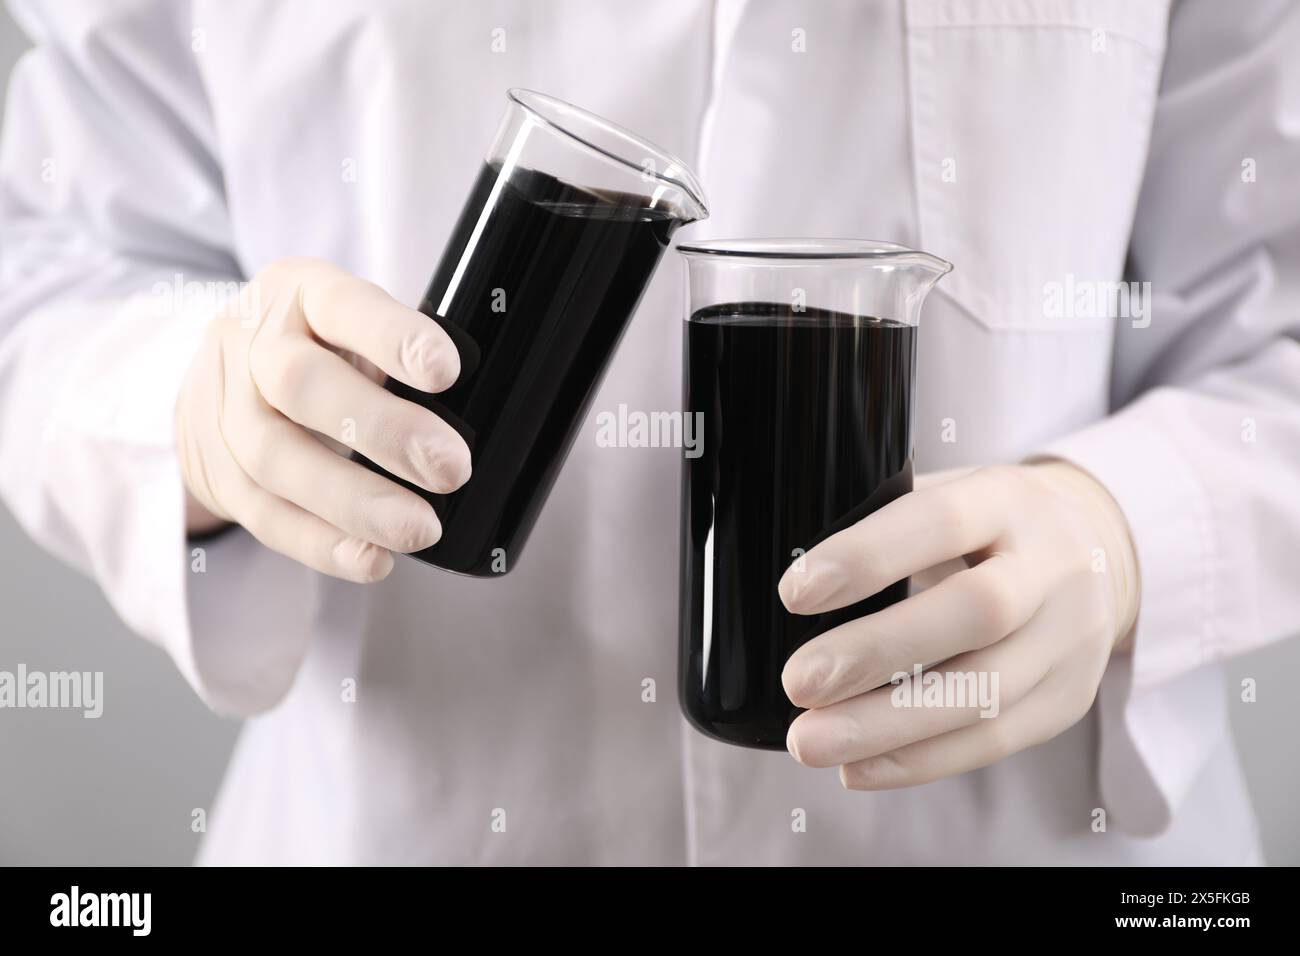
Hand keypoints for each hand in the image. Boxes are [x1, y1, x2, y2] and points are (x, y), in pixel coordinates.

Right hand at [175, 257, 470, 581]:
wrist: (213, 383)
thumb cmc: (317, 348)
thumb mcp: (351, 320)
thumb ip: (401, 349)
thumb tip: (488, 400)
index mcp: (300, 293)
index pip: (344, 305)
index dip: (394, 337)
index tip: (448, 371)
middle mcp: (253, 344)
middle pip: (303, 386)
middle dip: (384, 431)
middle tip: (453, 468)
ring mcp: (226, 412)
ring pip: (278, 459)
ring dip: (356, 502)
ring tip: (420, 528)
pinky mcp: (219, 476)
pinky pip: (267, 516)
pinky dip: (323, 544)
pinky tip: (372, 559)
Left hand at [778, 462, 1139, 788]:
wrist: (1099, 554)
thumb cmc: (986, 527)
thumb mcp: (949, 495)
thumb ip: (884, 524)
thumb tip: (790, 575)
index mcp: (1007, 498)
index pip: (940, 521)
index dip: (868, 557)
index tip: (794, 593)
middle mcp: (1052, 565)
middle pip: (977, 613)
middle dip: (878, 652)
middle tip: (798, 681)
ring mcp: (1070, 636)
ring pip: (987, 692)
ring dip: (888, 727)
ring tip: (811, 741)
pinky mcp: (1068, 697)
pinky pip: (995, 740)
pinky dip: (918, 761)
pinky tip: (856, 767)